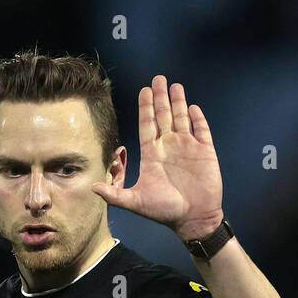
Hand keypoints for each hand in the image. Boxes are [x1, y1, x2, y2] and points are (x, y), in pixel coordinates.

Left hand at [90, 75, 224, 241]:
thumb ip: (115, 194)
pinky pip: (201, 130)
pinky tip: (192, 107)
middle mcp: (169, 147)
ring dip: (178, 102)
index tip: (144, 90)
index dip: (146, 107)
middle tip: (158, 78)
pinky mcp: (205, 152)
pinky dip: (198, 119)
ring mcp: (188, 148)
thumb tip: (92, 187)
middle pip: (164, 116)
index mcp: (153, 154)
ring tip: (175, 86)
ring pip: (182, 118)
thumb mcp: (136, 202)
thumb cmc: (165, 211)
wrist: (193, 219)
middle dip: (160, 97)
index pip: (147, 124)